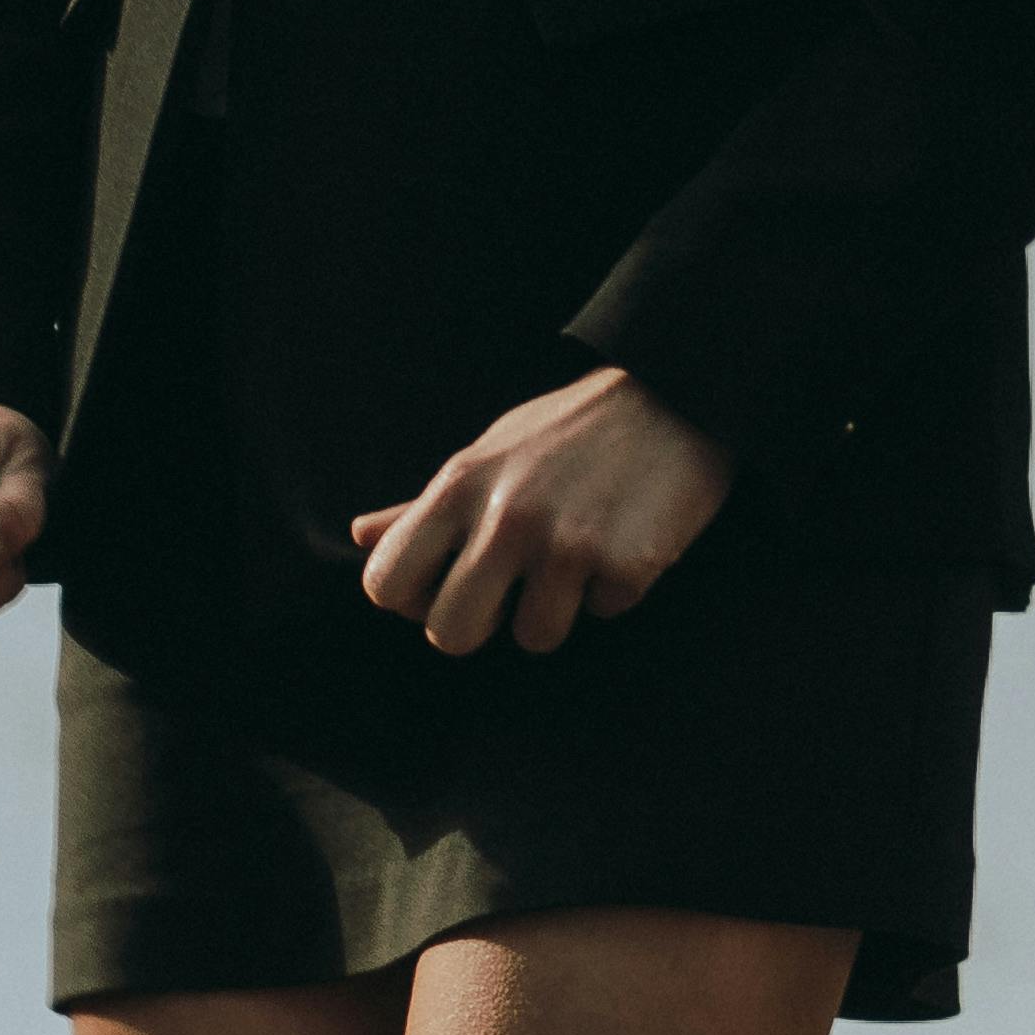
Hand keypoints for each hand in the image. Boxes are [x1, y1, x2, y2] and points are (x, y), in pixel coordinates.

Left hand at [352, 363, 733, 654]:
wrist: (673, 396)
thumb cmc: (569, 432)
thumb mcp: (486, 454)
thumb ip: (423, 507)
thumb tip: (360, 535)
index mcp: (459, 487)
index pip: (386, 583)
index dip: (413, 599)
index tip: (447, 584)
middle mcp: (505, 516)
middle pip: (450, 634)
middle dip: (483, 625)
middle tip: (513, 591)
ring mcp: (566, 542)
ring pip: (533, 638)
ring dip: (559, 609)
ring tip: (579, 557)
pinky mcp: (626, 562)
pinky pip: (605, 614)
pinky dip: (616, 588)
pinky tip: (625, 539)